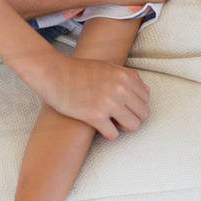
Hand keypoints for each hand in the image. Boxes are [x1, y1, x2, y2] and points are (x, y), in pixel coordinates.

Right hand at [34, 52, 149, 139]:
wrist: (53, 74)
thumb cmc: (79, 71)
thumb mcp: (108, 66)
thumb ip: (128, 77)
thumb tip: (146, 92)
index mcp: (125, 76)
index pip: (146, 98)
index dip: (136, 105)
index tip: (125, 107)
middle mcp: (120, 88)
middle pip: (143, 114)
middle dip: (132, 117)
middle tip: (118, 117)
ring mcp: (108, 102)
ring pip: (133, 126)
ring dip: (123, 127)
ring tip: (111, 122)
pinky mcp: (95, 115)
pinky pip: (113, 134)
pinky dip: (108, 133)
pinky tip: (99, 127)